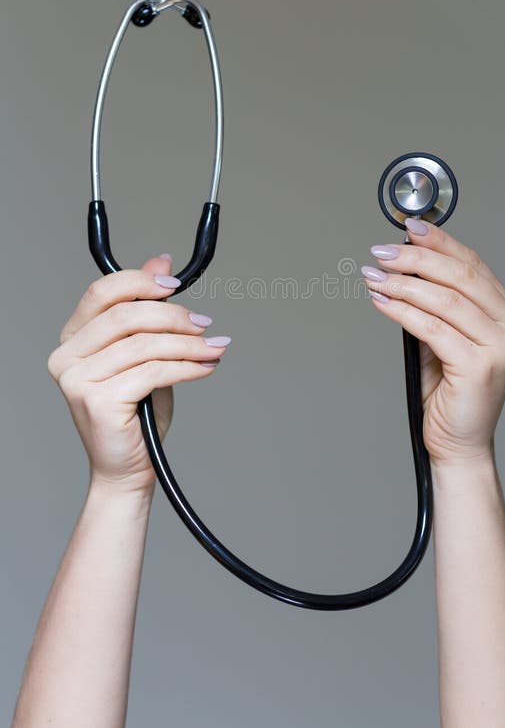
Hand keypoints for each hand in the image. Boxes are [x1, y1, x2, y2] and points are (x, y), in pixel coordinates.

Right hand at [47, 255, 230, 494]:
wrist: (128, 467)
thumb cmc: (137, 412)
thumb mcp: (145, 351)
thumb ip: (148, 308)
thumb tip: (162, 260)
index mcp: (73, 338)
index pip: (101, 293)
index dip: (140, 281)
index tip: (175, 284)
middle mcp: (67, 356)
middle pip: (126, 315)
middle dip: (173, 316)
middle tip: (204, 324)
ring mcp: (77, 380)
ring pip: (145, 344)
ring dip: (189, 344)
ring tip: (214, 348)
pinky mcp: (97, 401)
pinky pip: (153, 371)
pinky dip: (187, 366)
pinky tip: (206, 367)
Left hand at [362, 220, 504, 465]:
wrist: (459, 441)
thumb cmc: (450, 390)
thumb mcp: (444, 335)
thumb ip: (435, 302)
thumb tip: (405, 263)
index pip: (472, 264)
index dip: (439, 242)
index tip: (409, 227)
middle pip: (459, 276)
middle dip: (416, 259)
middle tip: (382, 252)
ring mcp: (499, 346)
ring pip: (444, 299)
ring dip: (402, 283)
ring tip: (373, 275)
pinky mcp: (479, 366)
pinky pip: (432, 328)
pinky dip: (401, 311)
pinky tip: (381, 301)